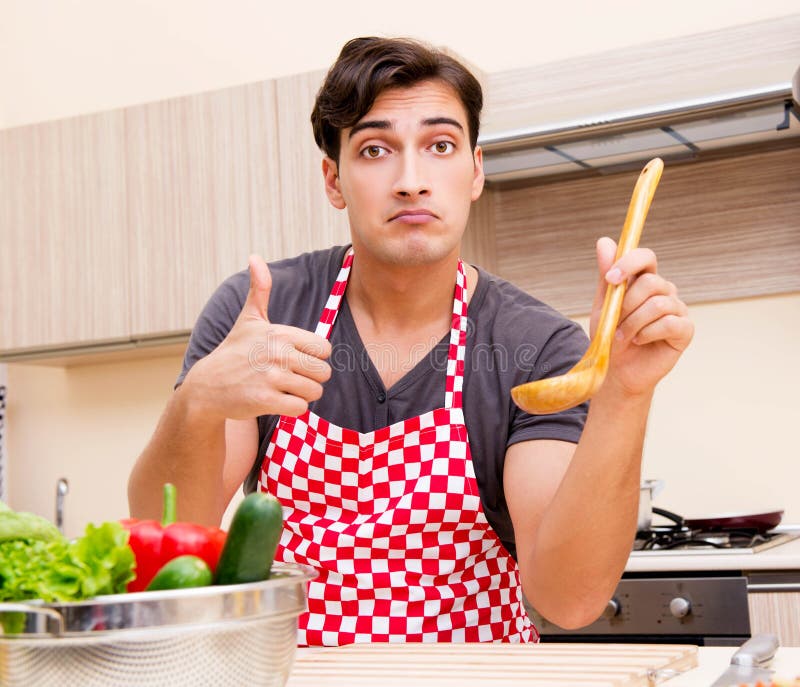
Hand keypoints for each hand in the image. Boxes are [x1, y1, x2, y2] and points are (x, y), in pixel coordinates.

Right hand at [183, 255, 331, 420]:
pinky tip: (275, 401)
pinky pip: (300, 408)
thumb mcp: (248, 319)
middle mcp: (277, 353)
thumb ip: (259, 289)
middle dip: (310, 378)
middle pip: (323, 372)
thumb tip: (255, 257)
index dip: (313, 357)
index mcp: (280, 333)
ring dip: (302, 395)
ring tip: (282, 389)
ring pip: (315, 392)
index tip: (294, 358)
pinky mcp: (265, 401)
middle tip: (288, 377)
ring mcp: (271, 378)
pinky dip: (292, 409)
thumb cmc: (234, 352)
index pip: (325, 349)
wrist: (207, 387)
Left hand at [589, 237, 692, 397]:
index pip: (646, 257)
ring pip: (658, 304)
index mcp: (645, 281)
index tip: (610, 279)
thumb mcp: (604, 304)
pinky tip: (639, 341)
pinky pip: (669, 323)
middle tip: (616, 323)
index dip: (628, 263)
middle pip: (651, 282)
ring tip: (623, 336)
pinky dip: (647, 334)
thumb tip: (604, 241)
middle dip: (626, 305)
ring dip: (633, 323)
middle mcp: (665, 291)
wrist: (617, 370)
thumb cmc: (611, 335)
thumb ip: (606, 275)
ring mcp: (678, 309)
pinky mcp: (685, 330)